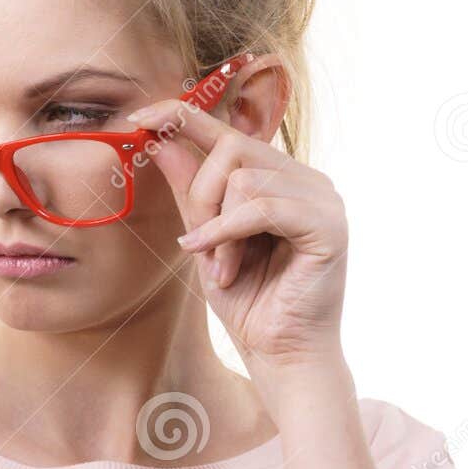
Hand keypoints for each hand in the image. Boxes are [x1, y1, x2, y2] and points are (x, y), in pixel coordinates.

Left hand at [126, 92, 347, 380]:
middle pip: (232, 149)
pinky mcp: (329, 225)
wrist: (279, 352)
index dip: (183, 116)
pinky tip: (218, 265)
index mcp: (278, 177)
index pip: (229, 131)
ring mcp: (322, 198)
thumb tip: (160, 138)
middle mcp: (305, 179)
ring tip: (224, 270)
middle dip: (201, 196)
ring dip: (218, 230)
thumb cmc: (247, 298)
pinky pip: (262, 208)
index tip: (138, 117)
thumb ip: (189, 189)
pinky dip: (228, 233)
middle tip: (197, 245)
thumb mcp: (203, 237)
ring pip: (244, 179)